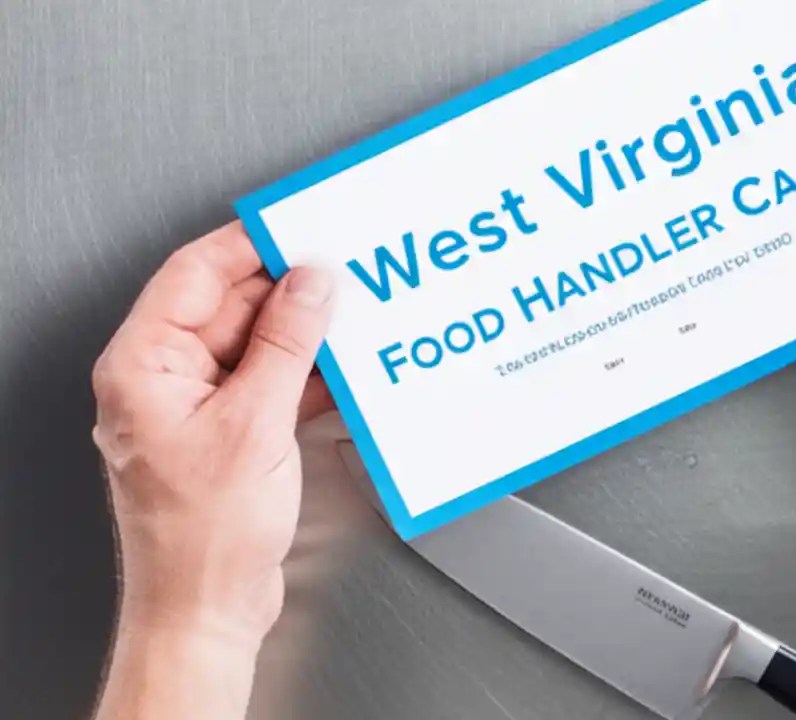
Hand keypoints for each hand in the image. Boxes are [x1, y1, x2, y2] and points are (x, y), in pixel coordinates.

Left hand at [92, 223, 333, 650]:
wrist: (208, 607)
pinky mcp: (231, 432)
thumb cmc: (203, 537)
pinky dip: (307, 375)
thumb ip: (286, 344)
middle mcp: (164, 380)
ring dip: (304, 335)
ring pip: (256, 344)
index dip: (251, 244)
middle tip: (344, 275)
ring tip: (354, 322)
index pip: (195, 273)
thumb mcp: (255, 423)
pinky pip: (270, 383)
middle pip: (230, 306)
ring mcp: (198, 406)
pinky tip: (344, 373)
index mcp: (144, 365)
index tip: (300, 227)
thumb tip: (311, 283)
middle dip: (289, 292)